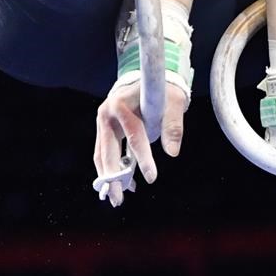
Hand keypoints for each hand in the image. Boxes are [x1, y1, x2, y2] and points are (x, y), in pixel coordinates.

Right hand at [90, 77, 188, 206]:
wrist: (146, 76)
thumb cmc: (161, 88)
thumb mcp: (173, 102)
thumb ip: (173, 126)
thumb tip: (173, 153)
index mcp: (121, 103)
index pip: (133, 135)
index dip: (142, 157)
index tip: (152, 177)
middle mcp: (106, 113)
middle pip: (107, 150)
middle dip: (113, 177)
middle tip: (119, 198)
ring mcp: (102, 121)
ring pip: (101, 154)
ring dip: (108, 177)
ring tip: (117, 198)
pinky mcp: (104, 128)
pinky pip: (105, 152)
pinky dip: (111, 168)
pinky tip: (123, 183)